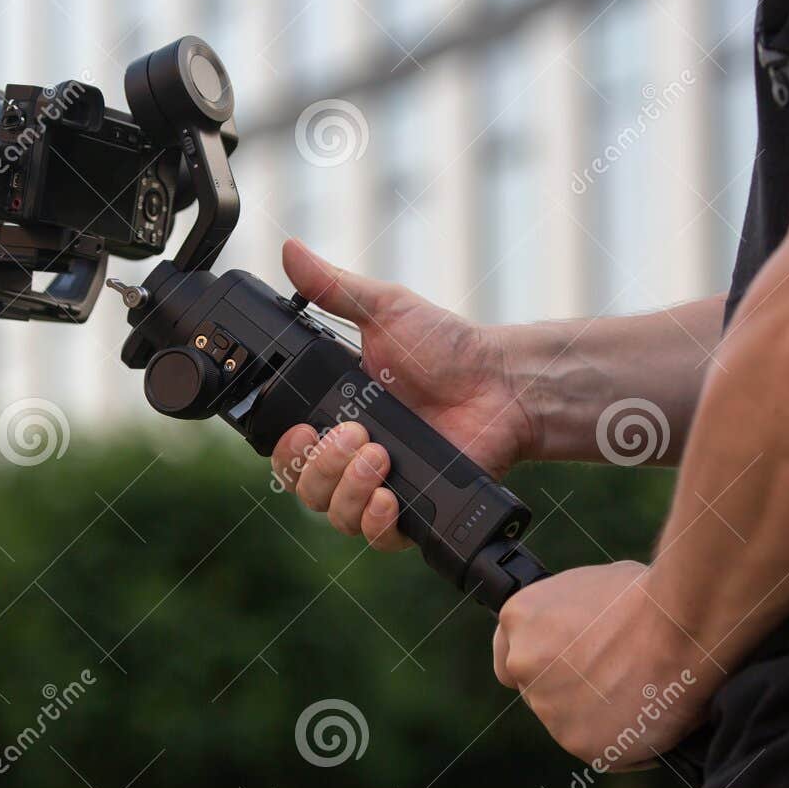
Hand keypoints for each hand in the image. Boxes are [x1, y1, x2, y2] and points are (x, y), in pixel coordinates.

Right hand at [270, 239, 538, 549]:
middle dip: (319, 465)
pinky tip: (387, 497)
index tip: (303, 429)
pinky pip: (375, 537)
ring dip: (346, 488)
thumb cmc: (449, 349)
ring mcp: (380, 485)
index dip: (285, 448)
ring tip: (378, 456)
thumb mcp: (385, 310)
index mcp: (335, 414)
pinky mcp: (413, 511)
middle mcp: (351, 455)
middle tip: (356, 435)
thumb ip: (333, 287)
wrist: (503, 384)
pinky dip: (374, 521)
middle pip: (303, 486)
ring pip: (333, 513)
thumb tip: (289, 250)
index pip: (288, 447)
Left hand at [493, 561, 710, 767]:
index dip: (539, 665)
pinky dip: (624, 744)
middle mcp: (523, 665)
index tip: (563, 668)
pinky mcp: (581, 743)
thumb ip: (564, 618)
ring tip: (639, 694)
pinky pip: (602, 751)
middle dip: (568, 690)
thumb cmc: (646, 597)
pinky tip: (649, 719)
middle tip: (612, 680)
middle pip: (538, 692)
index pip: (509, 658)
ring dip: (595, 717)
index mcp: (518, 619)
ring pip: (569, 722)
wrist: (681, 626)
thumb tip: (574, 631)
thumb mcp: (586, 589)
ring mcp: (548, 708)